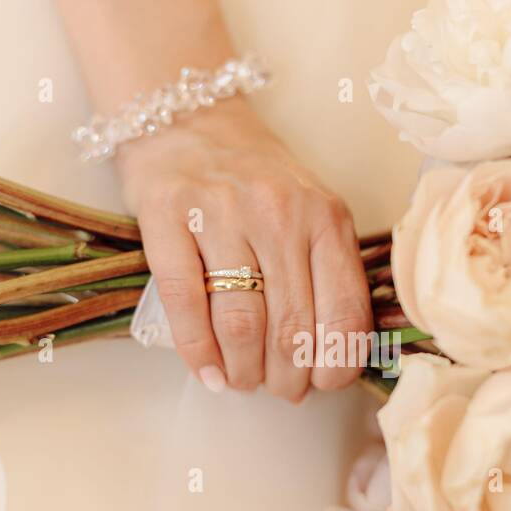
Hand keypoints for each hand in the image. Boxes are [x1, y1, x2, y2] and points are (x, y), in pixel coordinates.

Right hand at [117, 98, 371, 401]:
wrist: (189, 119)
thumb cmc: (255, 179)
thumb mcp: (310, 212)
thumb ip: (325, 271)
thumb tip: (326, 358)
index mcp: (326, 217)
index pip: (343, 311)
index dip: (335, 364)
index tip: (322, 384)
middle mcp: (279, 213)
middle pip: (291, 327)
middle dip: (287, 378)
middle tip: (279, 391)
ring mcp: (221, 213)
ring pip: (242, 322)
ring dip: (244, 370)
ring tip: (242, 382)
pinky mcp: (168, 215)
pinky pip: (185, 301)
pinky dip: (197, 350)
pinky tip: (207, 371)